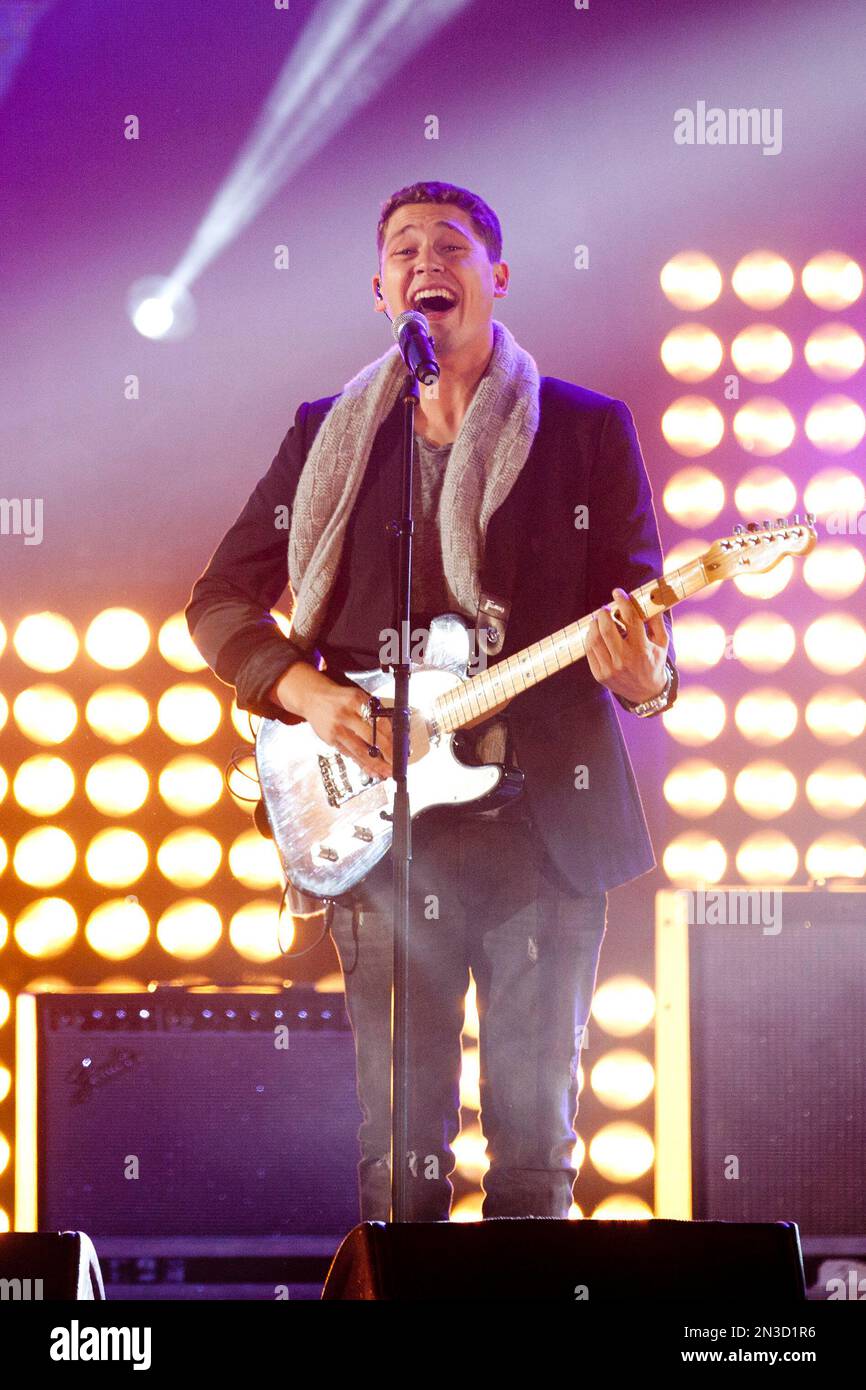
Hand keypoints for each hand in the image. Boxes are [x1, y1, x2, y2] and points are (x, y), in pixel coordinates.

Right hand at [271, 664, 392, 779]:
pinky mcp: (330, 739)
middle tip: (396, 765)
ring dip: (375, 765)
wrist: (312, 697)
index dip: (392, 737)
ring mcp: (337, 728)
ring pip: (360, 750)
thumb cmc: (340, 698)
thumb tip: (393, 733)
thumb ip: (374, 712)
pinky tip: (371, 771)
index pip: (380, 721)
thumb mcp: (358, 697)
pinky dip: (361, 764)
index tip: (401, 748)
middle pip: (372, 738)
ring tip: (386, 773)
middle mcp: (346, 714)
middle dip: (387, 754)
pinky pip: (349, 754)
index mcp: (358, 700)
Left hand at [586, 587, 668, 704]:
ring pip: (594, 640)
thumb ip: (656, 620)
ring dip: (594, 625)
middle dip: (603, 613)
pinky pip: (589, 651)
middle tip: (605, 609)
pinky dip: (590, 638)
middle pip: (607, 629)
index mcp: (642, 649)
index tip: (618, 592)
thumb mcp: (662, 643)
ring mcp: (610, 669)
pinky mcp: (600, 675)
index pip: (630, 619)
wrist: (646, 693)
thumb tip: (651, 597)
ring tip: (598, 620)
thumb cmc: (654, 662)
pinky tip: (595, 633)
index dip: (622, 602)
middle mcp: (625, 660)